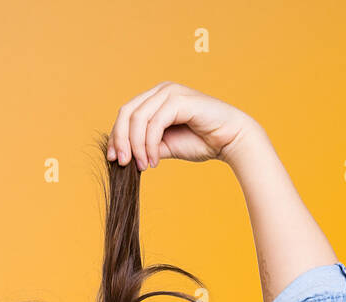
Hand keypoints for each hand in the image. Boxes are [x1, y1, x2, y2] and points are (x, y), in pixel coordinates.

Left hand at [106, 82, 259, 168]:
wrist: (230, 140)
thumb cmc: (201, 141)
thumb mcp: (165, 145)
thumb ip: (145, 145)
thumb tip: (123, 155)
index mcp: (156, 98)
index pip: (126, 114)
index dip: (115, 136)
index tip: (114, 160)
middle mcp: (161, 91)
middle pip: (126, 113)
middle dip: (120, 140)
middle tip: (123, 164)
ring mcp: (170, 92)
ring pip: (138, 119)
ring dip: (136, 146)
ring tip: (144, 166)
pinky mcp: (180, 100)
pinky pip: (154, 123)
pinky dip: (150, 144)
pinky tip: (155, 161)